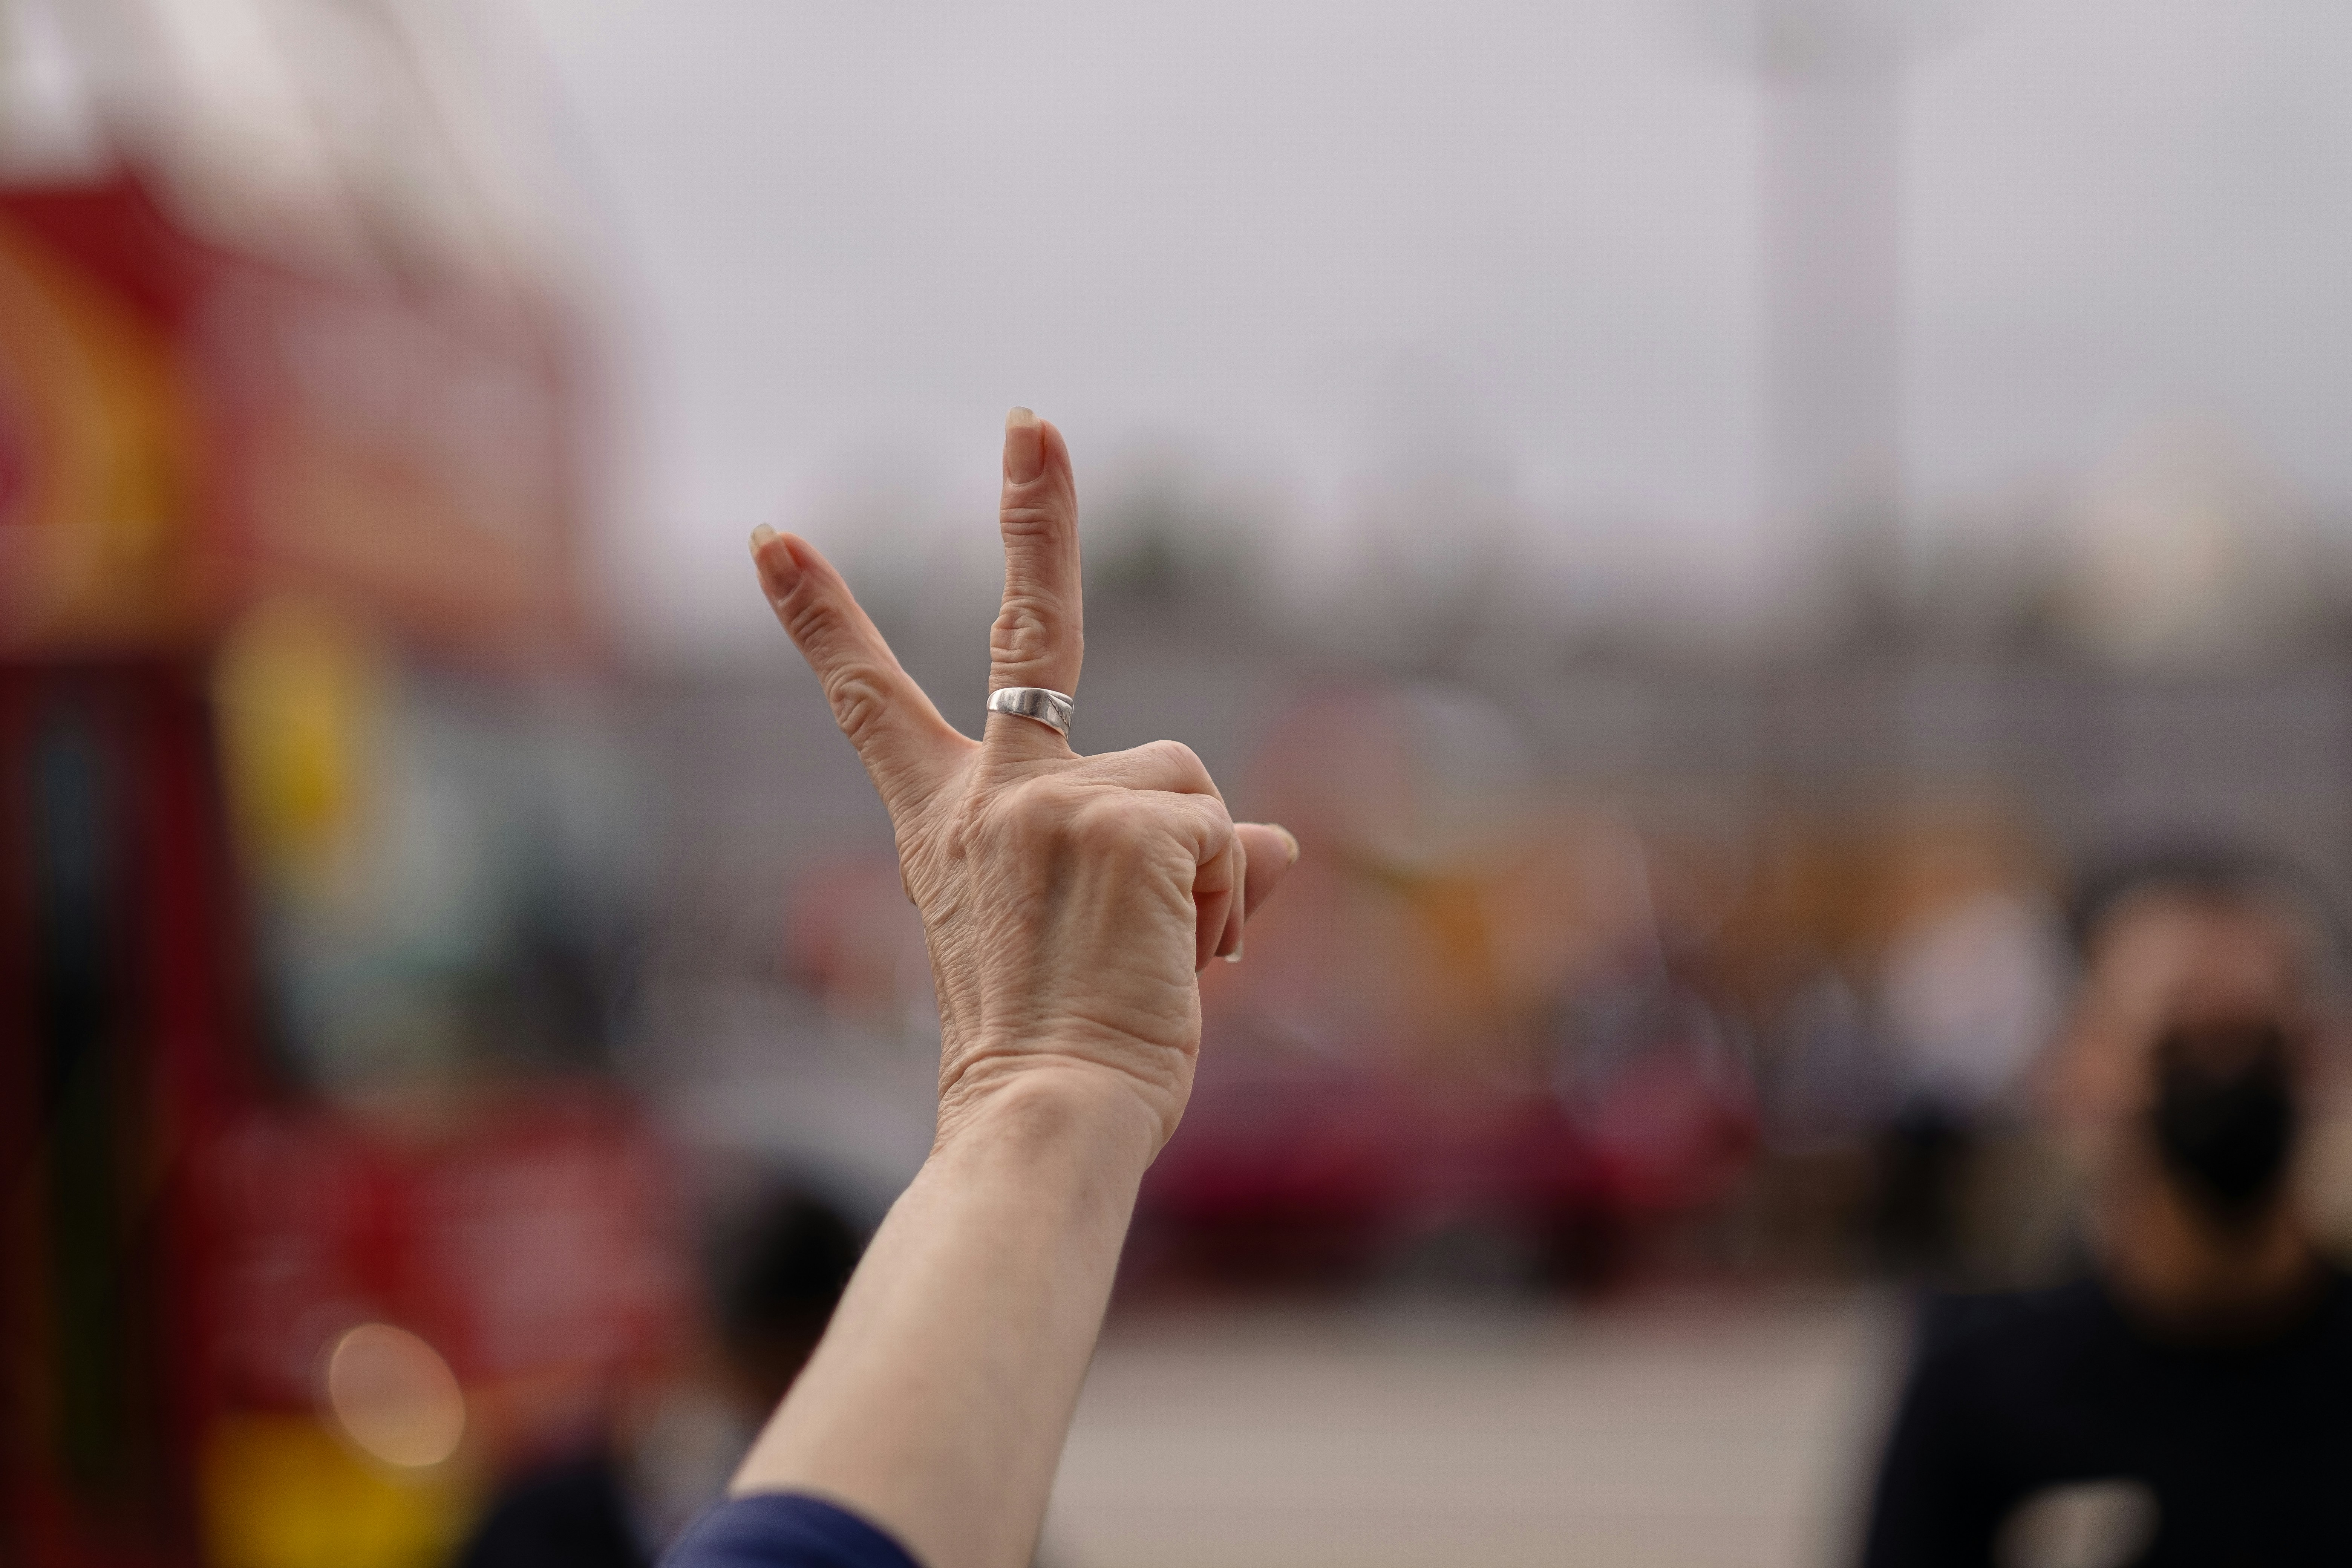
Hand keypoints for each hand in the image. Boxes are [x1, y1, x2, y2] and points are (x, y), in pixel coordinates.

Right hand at [750, 408, 1296, 1148]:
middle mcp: (994, 795)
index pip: (869, 699)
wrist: (1047, 1114)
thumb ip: (1151, 866)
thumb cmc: (1057, 1048)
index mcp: (947, 822)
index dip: (819, 616)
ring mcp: (1060, 799)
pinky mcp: (1134, 822)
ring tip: (1158, 960)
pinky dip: (1231, 911)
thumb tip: (1274, 840)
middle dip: (1033, 512)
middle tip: (1031, 422)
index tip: (769, 537)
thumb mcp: (1080, 937)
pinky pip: (1232, 841)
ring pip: (1188, 788)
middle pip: (1026, 628)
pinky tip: (1185, 966)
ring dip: (1201, 876)